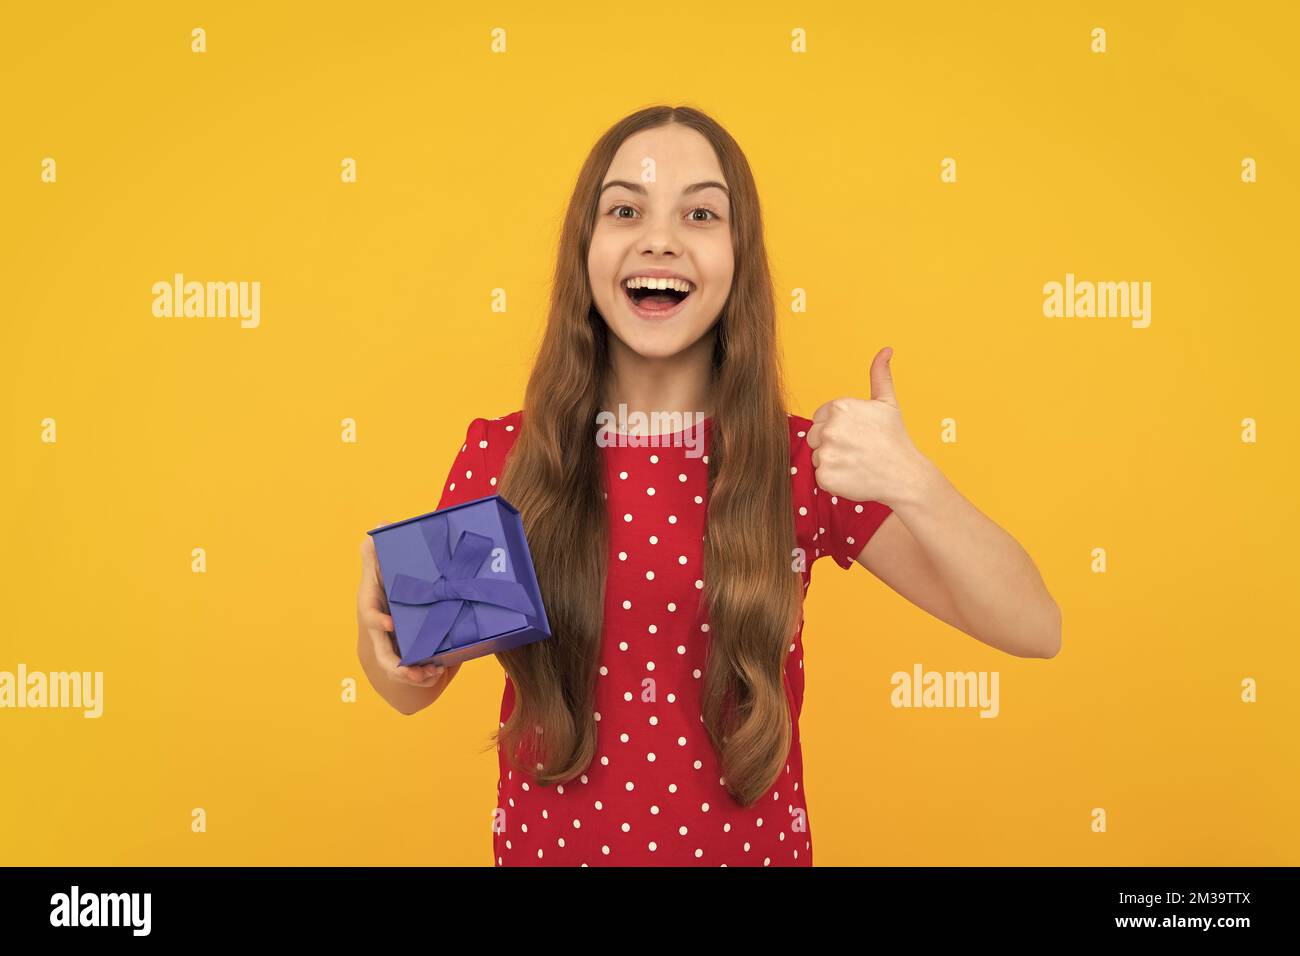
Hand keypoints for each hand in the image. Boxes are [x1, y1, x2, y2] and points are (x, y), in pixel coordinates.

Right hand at [358, 535, 460, 688]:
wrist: (387, 610)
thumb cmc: (384, 585)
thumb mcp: (380, 567)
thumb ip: (379, 550)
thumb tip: (378, 528)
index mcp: (373, 607)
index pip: (371, 616)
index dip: (379, 621)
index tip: (391, 623)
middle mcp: (378, 632)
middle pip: (383, 656)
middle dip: (400, 668)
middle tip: (419, 670)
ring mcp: (389, 647)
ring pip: (396, 670)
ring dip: (414, 676)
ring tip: (432, 673)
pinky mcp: (402, 657)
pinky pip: (410, 674)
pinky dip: (422, 676)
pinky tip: (436, 672)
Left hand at [806, 347, 929, 507]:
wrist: (905, 476)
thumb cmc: (896, 440)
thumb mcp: (888, 403)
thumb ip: (880, 375)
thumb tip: (886, 350)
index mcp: (839, 407)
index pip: (820, 418)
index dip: (837, 428)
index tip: (856, 435)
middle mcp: (830, 428)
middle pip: (815, 437)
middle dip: (832, 444)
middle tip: (857, 450)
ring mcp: (826, 453)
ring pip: (817, 456)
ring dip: (833, 462)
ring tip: (857, 462)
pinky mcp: (825, 476)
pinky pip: (820, 476)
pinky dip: (834, 480)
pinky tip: (853, 475)